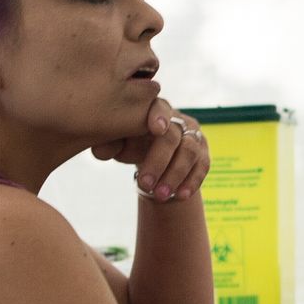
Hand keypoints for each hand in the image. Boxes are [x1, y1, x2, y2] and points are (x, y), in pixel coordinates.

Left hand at [91, 98, 208, 203]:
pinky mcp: (203, 152)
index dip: (159, 117)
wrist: (151, 152)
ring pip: (190, 151)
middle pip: (173, 136)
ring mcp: (193, 135)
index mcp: (153, 109)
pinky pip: (202, 165)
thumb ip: (108, 144)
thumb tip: (100, 151)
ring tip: (161, 195)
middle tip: (145, 183)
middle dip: (160, 161)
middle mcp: (177, 119)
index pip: (159, 108)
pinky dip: (193, 181)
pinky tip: (181, 196)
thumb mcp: (116, 143)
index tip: (156, 129)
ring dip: (176, 175)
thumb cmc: (129, 142)